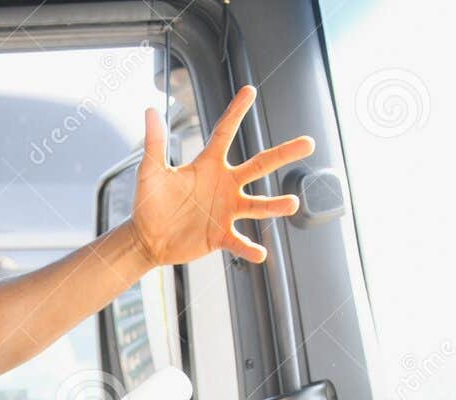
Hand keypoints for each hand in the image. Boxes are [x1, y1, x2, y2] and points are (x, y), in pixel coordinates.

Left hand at [130, 85, 314, 264]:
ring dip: (275, 205)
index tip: (249, 91)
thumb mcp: (150, 172)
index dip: (236, 112)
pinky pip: (240, 243)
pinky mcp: (221, 235)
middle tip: (308, 143)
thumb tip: (150, 111)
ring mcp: (226, 211)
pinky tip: (260, 253)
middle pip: (260, 165)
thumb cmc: (149, 203)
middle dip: (284, 154)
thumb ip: (154, 143)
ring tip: (292, 204)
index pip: (225, 133)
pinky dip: (250, 249)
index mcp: (208, 165)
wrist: (147, 239)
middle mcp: (224, 185)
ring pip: (258, 205)